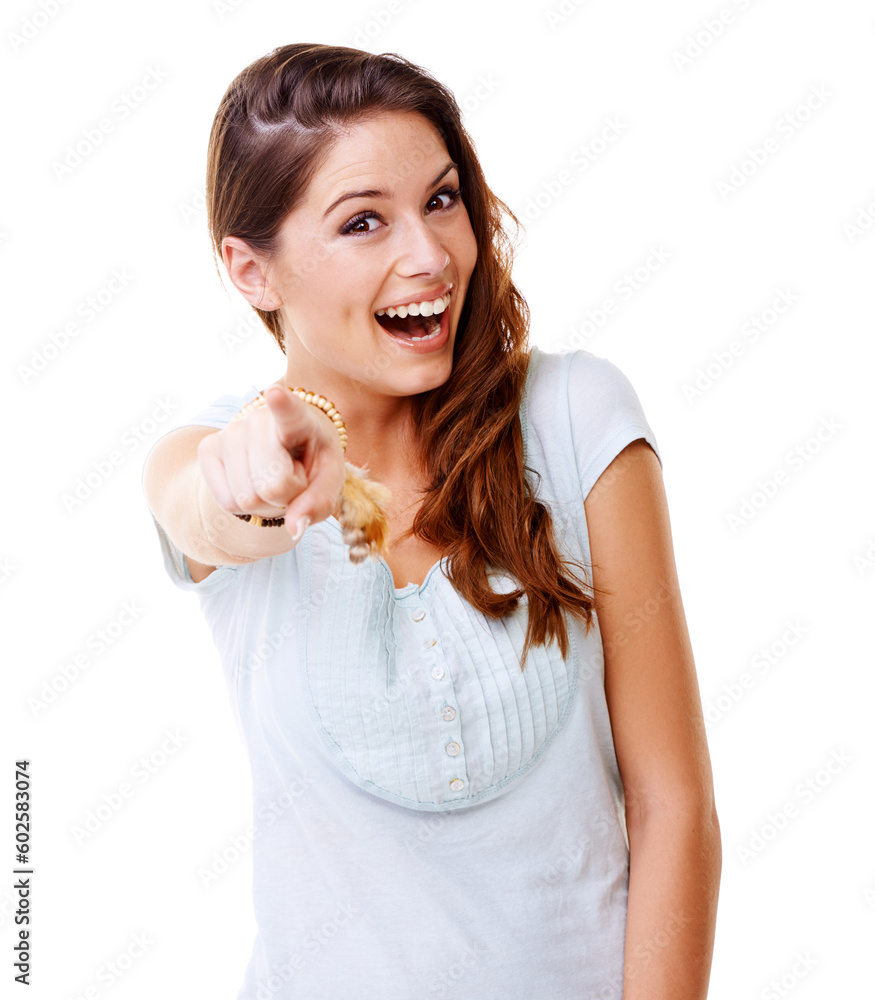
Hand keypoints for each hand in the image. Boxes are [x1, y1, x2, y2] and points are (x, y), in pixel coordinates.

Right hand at [197, 386, 346, 538]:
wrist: (283, 451)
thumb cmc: (312, 461)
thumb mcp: (329, 480)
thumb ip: (319, 503)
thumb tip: (293, 527)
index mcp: (299, 417)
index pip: (288, 411)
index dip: (282, 404)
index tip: (275, 393)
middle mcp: (259, 418)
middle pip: (272, 485)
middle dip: (287, 497)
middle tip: (293, 479)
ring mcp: (229, 431)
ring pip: (246, 498)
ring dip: (266, 503)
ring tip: (273, 479)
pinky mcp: (207, 449)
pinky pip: (226, 502)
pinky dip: (244, 506)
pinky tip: (253, 482)